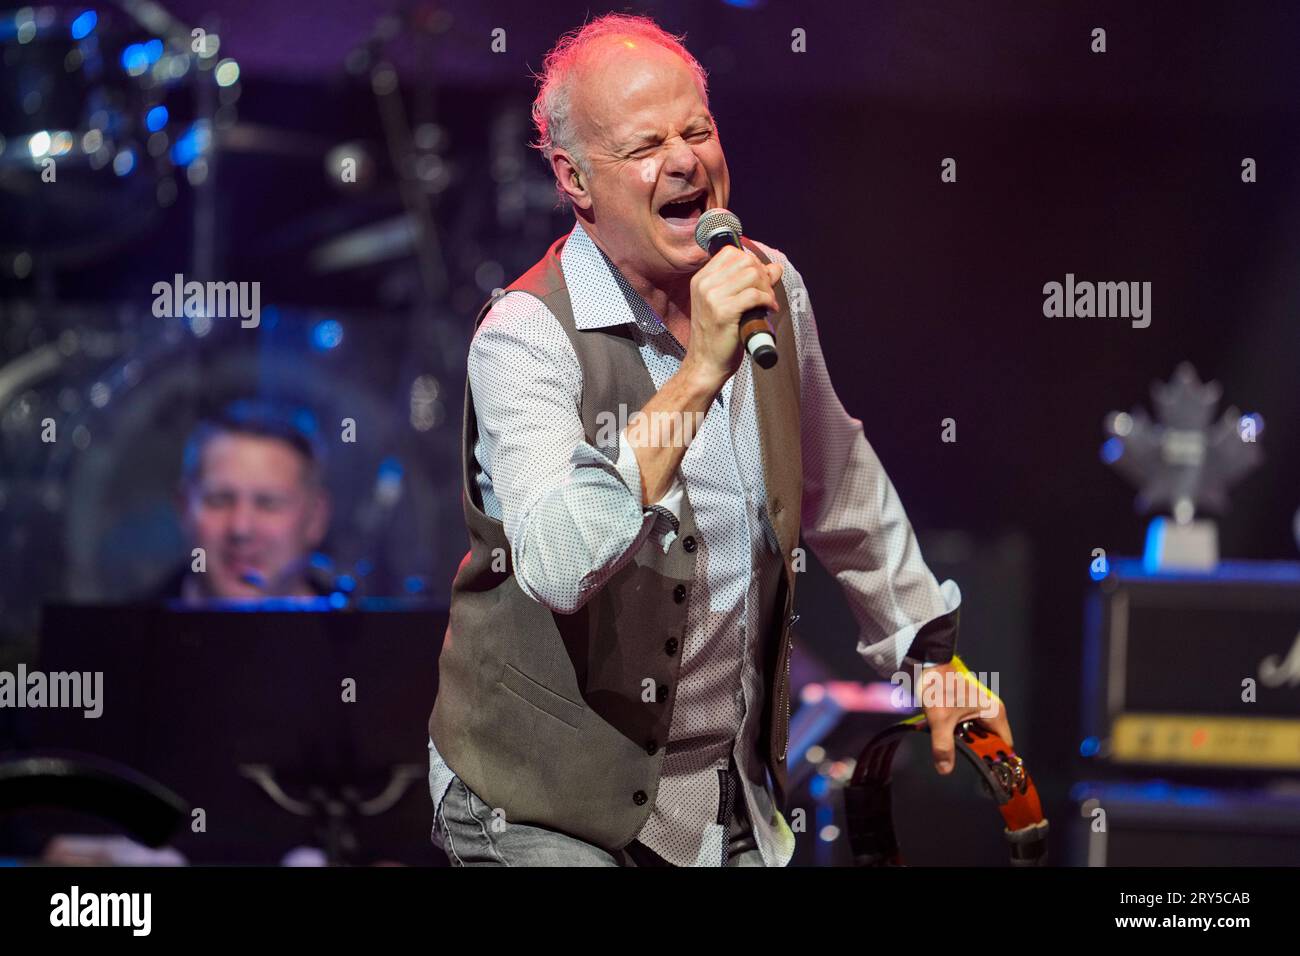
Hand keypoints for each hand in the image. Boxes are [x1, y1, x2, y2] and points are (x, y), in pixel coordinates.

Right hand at [682, 245, 782, 389]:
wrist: (705, 364)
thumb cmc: (717, 336)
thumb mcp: (728, 304)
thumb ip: (749, 283)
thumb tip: (775, 268)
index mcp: (701, 280)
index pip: (731, 253)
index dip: (751, 263)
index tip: (758, 281)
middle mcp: (704, 284)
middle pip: (745, 260)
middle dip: (763, 275)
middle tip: (766, 294)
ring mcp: (712, 297)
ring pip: (752, 274)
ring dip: (767, 288)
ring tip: (768, 303)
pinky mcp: (724, 311)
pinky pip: (755, 295)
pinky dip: (768, 300)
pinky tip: (768, 310)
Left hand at [917, 659, 1014, 775]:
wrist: (927, 662)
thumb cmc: (939, 685)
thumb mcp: (940, 719)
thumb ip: (943, 746)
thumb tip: (945, 769)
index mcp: (994, 712)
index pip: (1005, 745)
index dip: (997, 760)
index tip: (986, 775)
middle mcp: (991, 711)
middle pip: (991, 742)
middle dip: (977, 754)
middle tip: (965, 767)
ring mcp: (980, 709)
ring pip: (977, 736)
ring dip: (966, 745)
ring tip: (953, 755)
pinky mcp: (968, 708)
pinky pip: (967, 728)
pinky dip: (958, 735)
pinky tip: (946, 742)